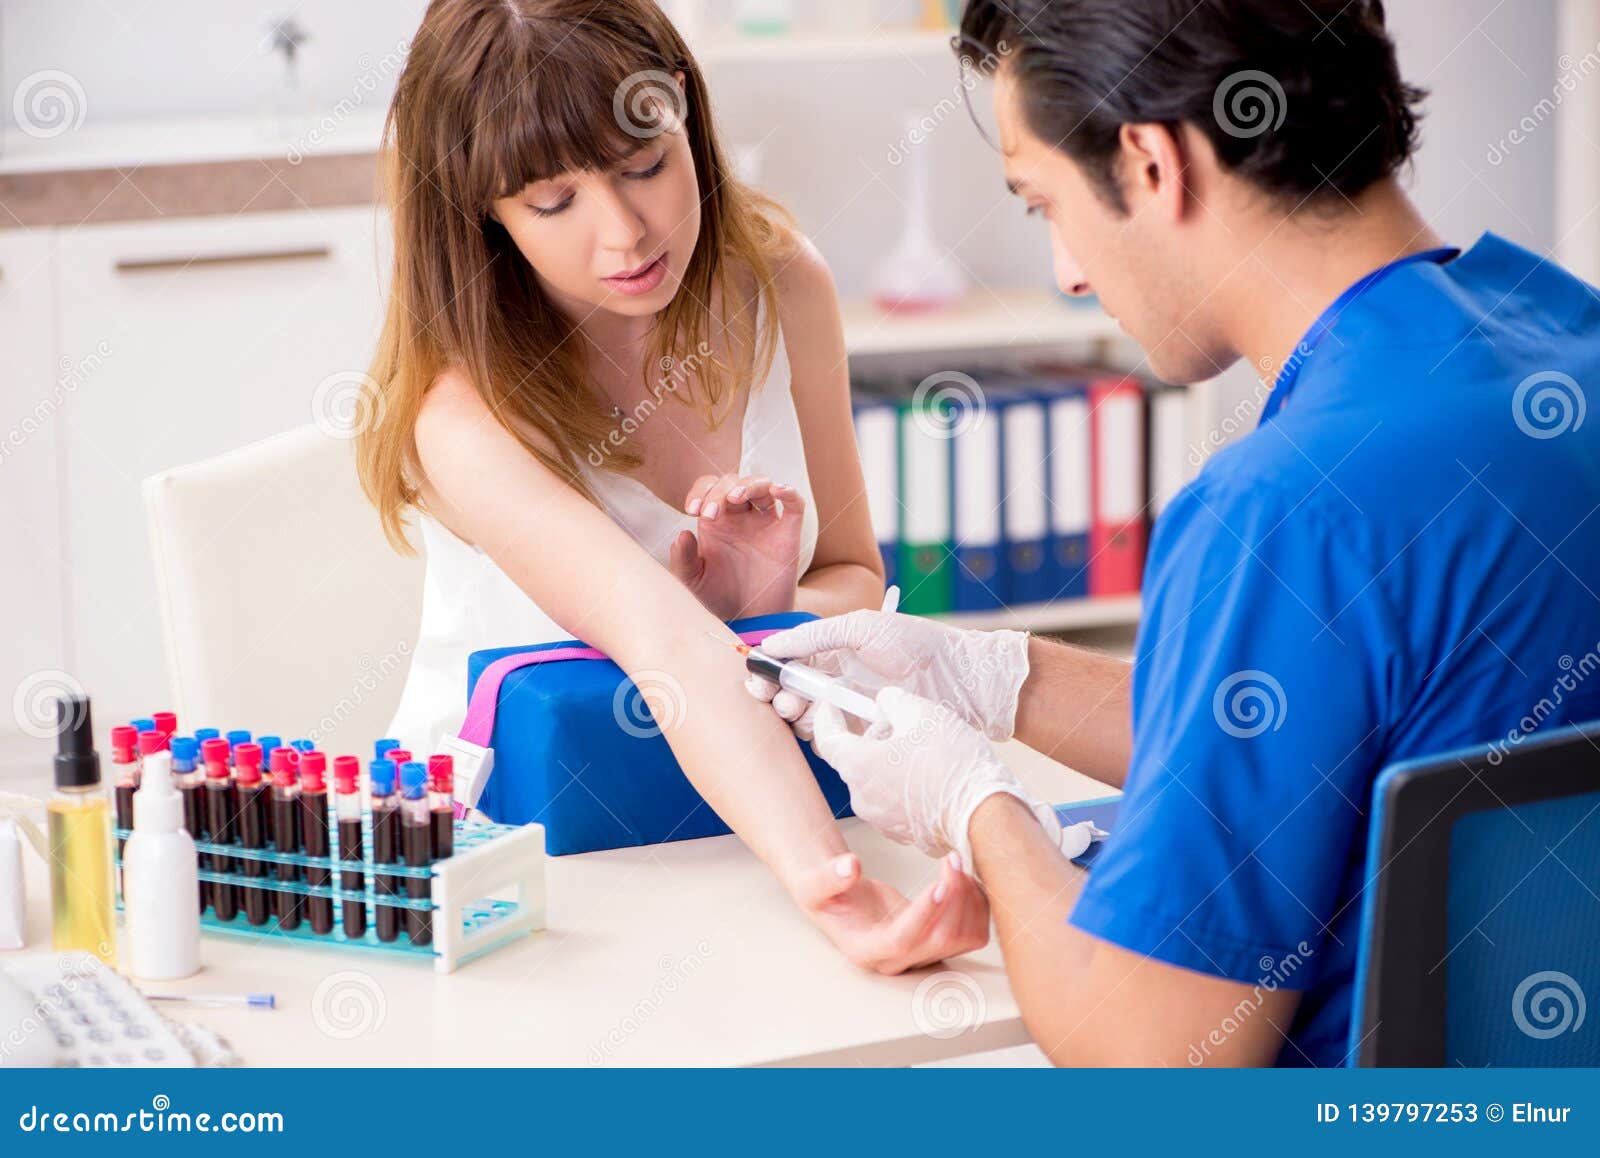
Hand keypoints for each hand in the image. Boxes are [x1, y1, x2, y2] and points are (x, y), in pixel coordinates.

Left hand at [668, 473, 804, 619]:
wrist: (749, 621)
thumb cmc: (720, 599)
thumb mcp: (692, 582)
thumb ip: (683, 560)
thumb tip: (682, 534)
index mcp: (716, 521)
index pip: (709, 488)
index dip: (700, 491)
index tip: (692, 510)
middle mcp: (740, 517)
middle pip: (733, 483)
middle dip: (719, 492)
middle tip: (709, 515)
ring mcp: (765, 523)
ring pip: (762, 485)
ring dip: (748, 485)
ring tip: (734, 498)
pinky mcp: (788, 534)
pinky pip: (794, 504)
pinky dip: (789, 491)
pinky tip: (777, 490)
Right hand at [747, 610, 1028, 742]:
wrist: (957, 676)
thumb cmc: (913, 644)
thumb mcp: (860, 628)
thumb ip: (814, 635)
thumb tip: (771, 645)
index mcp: (834, 651)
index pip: (791, 662)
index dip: (770, 671)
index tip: (755, 677)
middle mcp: (839, 680)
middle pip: (793, 692)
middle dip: (776, 694)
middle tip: (773, 696)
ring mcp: (851, 708)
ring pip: (807, 716)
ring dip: (793, 712)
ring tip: (794, 706)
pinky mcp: (864, 734)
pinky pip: (831, 737)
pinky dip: (817, 731)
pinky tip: (816, 722)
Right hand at [790, 849, 989, 974]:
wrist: (841, 899)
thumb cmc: (827, 895)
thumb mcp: (813, 884)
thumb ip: (828, 877)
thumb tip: (850, 866)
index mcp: (865, 949)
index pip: (900, 941)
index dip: (922, 915)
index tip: (938, 884)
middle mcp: (897, 960)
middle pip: (940, 940)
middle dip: (952, 897)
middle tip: (951, 858)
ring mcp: (921, 953)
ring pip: (963, 939)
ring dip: (968, 900)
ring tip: (955, 864)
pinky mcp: (938, 941)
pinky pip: (973, 933)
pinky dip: (978, 905)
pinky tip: (964, 878)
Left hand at [812, 687, 1068, 871]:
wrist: (985, 815)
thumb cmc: (953, 765)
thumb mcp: (922, 714)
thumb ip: (893, 701)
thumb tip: (885, 701)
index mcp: (858, 766)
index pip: (826, 738)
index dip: (827, 717)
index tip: (832, 703)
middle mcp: (862, 797)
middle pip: (853, 758)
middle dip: (869, 736)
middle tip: (896, 720)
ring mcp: (882, 820)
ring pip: (874, 780)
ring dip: (888, 760)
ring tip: (921, 746)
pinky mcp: (902, 832)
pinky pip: (893, 801)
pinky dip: (901, 784)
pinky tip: (929, 773)